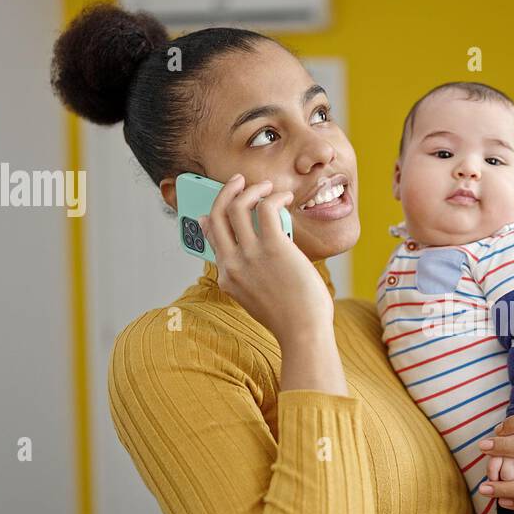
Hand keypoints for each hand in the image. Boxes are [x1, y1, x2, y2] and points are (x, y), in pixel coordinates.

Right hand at [200, 174, 331, 344]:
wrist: (303, 332)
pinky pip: (266, 208)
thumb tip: (251, 254)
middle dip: (226, 192)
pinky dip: (274, 197)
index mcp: (227, 277)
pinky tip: (286, 198)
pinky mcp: (272, 247)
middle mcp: (232, 264)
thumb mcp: (257, 299)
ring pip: (237, 206)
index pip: (211, 236)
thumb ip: (249, 277)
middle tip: (240, 181)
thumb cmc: (290, 318)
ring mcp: (249, 255)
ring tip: (266, 186)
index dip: (214, 213)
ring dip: (251, 189)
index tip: (223, 202)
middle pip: (216, 215)